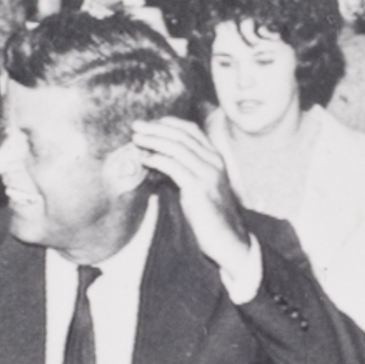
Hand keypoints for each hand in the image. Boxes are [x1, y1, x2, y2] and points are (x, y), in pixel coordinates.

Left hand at [131, 117, 258, 289]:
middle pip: (182, 136)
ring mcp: (208, 174)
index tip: (151, 123)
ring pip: (177, 148)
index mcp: (215, 158)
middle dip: (156, 129)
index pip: (192, 131)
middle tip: (136, 126)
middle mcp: (214, 162)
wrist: (228, 240)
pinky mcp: (200, 189)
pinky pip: (175, 167)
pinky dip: (157, 160)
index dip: (169, 124)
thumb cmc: (209, 215)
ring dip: (154, 141)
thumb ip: (184, 170)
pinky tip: (145, 159)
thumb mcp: (198, 186)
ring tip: (137, 139)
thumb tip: (157, 159)